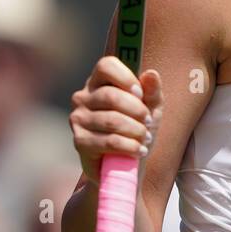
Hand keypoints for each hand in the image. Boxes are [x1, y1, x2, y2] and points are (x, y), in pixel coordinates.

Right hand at [68, 57, 164, 184]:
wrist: (123, 165)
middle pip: (111, 96)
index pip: (106, 65)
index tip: (140, 93)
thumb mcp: (150, 109)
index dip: (126, 77)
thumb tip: (151, 74)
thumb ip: (152, 92)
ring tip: (145, 138)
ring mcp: (78, 119)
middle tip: (149, 122)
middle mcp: (83, 97)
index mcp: (98, 82)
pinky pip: (109, 141)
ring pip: (112, 120)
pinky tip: (139, 150)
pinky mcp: (79, 141)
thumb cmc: (135, 129)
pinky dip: (130, 146)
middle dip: (137, 110)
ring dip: (136, 131)